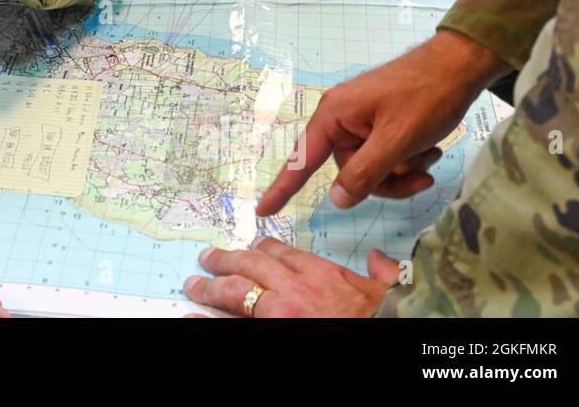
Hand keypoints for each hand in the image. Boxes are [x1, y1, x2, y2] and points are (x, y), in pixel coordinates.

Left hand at [184, 238, 398, 316]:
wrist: (386, 332)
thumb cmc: (384, 316)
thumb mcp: (386, 292)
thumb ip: (380, 272)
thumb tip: (380, 258)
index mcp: (322, 274)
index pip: (283, 253)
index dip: (263, 248)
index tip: (251, 246)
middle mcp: (295, 288)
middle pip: (251, 265)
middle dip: (227, 260)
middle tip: (207, 257)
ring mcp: (280, 312)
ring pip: (236, 290)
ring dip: (211, 286)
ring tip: (193, 284)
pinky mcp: (272, 330)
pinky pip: (235, 323)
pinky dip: (209, 319)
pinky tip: (191, 315)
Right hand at [255, 30, 508, 216]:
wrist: (460, 64)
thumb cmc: (427, 95)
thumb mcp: (397, 140)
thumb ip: (364, 173)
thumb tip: (337, 200)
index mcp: (334, 115)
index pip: (302, 159)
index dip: (282, 188)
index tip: (262, 211)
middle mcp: (340, 117)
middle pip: (349, 170)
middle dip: (386, 180)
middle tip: (421, 176)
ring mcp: (360, 118)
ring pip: (370, 166)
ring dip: (401, 170)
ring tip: (431, 157)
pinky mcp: (378, 120)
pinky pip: (382, 153)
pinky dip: (406, 158)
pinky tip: (430, 149)